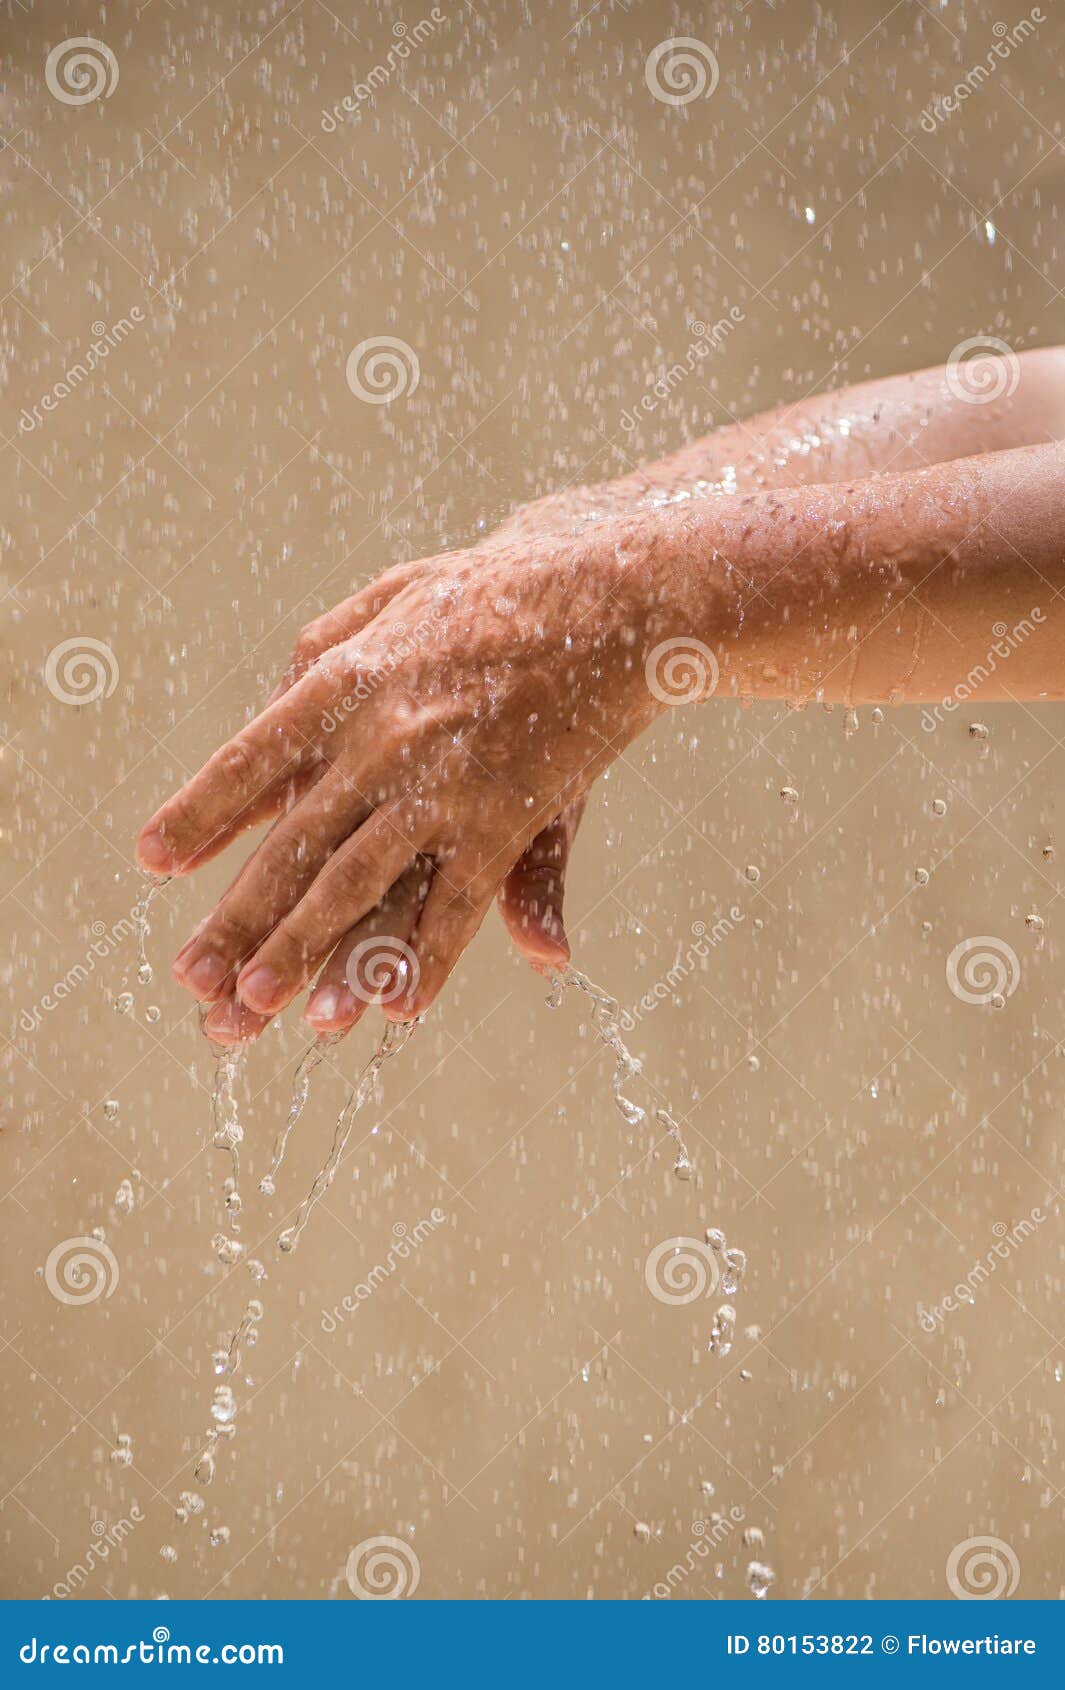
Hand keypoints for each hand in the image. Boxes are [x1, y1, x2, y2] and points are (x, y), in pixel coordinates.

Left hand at [136, 526, 659, 1035]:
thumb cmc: (491, 593)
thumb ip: (323, 655)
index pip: (250, 762)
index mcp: (342, 682)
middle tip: (192, 978)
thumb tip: (275, 700)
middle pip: (292, 845)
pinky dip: (428, 958)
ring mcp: (441, 786)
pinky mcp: (505, 818)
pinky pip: (457, 903)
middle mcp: (378, 740)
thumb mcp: (390, 597)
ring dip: (304, 950)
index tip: (154, 860)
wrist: (609, 591)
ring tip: (258, 1003)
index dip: (200, 814)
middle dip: (237, 917)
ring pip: (356, 884)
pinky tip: (396, 1008)